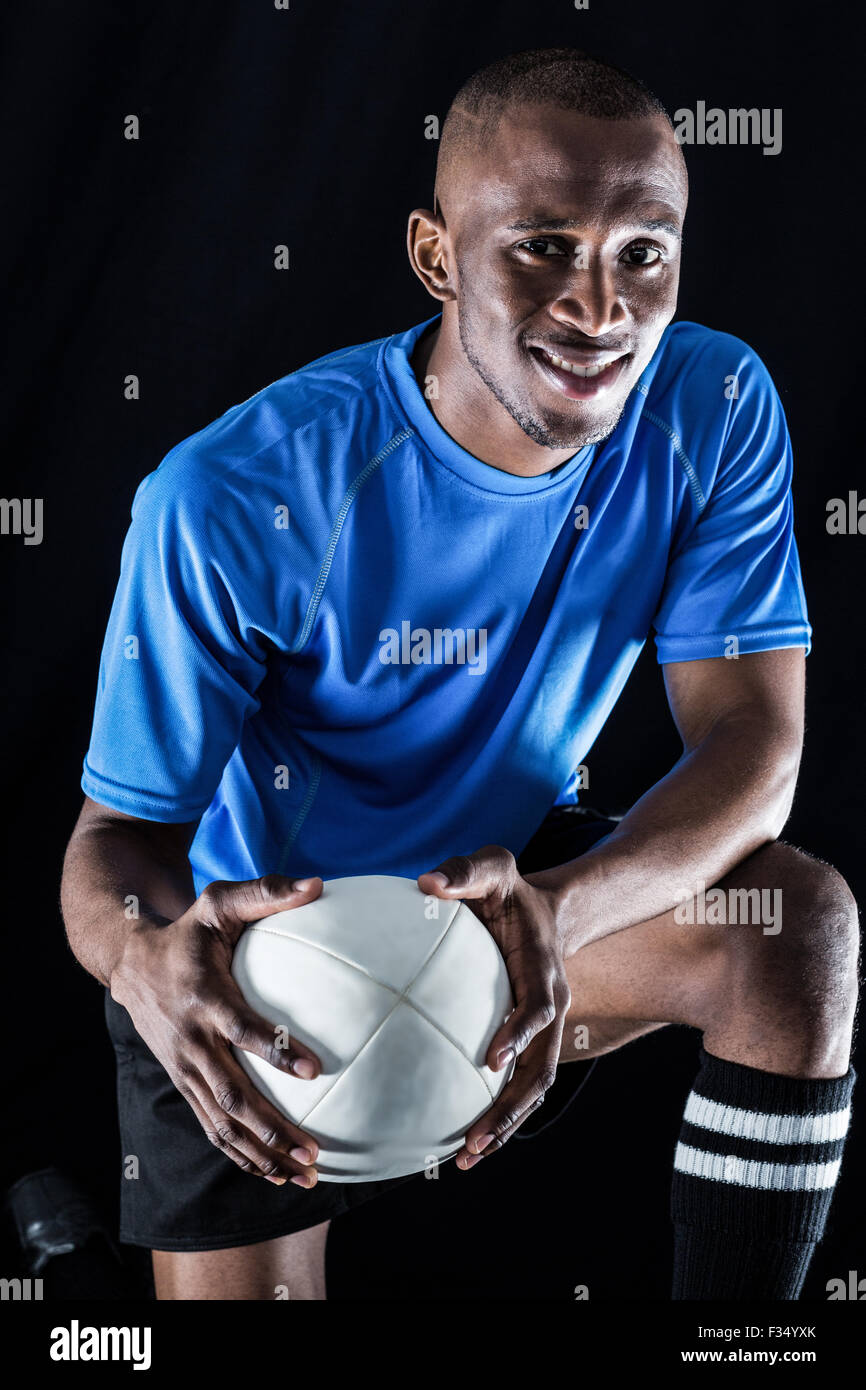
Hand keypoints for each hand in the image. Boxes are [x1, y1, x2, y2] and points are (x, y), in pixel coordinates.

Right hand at [110, 873, 324, 1187]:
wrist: (131, 962)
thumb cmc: (188, 930)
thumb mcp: (218, 902)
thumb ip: (266, 893)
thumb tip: (318, 884)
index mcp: (205, 997)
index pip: (243, 1029)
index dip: (276, 1051)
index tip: (315, 1070)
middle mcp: (193, 1041)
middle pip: (232, 1095)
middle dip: (273, 1128)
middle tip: (313, 1151)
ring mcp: (185, 1068)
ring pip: (221, 1123)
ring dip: (261, 1153)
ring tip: (304, 1174)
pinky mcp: (184, 1082)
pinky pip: (211, 1127)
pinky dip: (240, 1154)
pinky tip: (273, 1173)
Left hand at [417, 846, 568, 1169]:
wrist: (544, 912)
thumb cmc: (510, 890)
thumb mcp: (493, 867)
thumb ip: (464, 871)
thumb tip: (426, 882)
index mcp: (543, 973)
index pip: (538, 1010)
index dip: (519, 1034)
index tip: (492, 1059)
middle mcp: (549, 1010)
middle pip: (540, 1073)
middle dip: (511, 1111)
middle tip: (474, 1141)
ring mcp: (541, 1033)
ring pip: (531, 1091)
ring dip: (503, 1127)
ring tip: (465, 1159)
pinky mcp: (524, 1044)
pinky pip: (513, 1086)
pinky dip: (493, 1115)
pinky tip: (455, 1140)